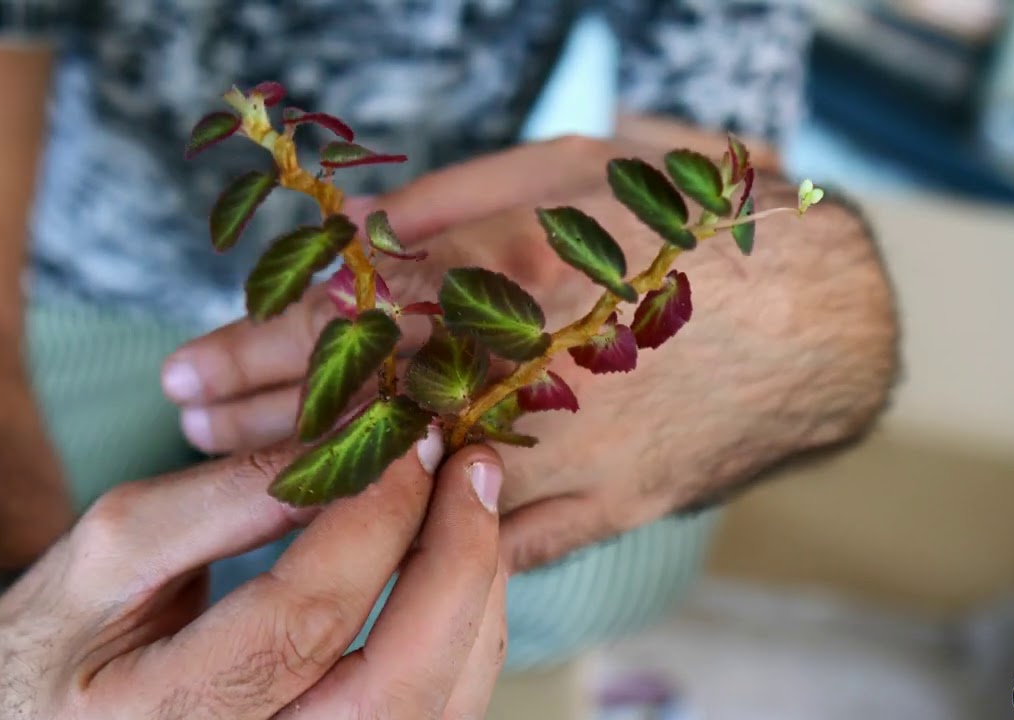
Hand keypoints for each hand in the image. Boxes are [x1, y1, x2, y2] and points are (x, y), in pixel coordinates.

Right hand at [0, 431, 508, 719]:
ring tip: (471, 502)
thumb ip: (230, 497)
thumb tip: (356, 445)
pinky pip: (432, 714)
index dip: (371, 520)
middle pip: (395, 692)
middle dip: (454, 566)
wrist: (44, 710)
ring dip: (471, 597)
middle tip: (471, 469)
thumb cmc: (62, 625)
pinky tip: (457, 562)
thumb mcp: (115, 543)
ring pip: (433, 712)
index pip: (300, 621)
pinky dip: (462, 634)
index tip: (409, 439)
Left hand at [162, 127, 893, 571]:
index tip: (190, 369)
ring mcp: (563, 452)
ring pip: (412, 481)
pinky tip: (360, 540)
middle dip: (260, 417)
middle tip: (183, 428)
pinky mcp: (604, 507)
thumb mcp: (591, 167)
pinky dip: (418, 537)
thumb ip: (472, 198)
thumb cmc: (707, 223)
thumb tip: (370, 233)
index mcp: (516, 281)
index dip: (258, 349)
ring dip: (318, 487)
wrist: (830, 319)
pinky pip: (493, 537)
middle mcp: (527, 374)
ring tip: (241, 487)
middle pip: (361, 406)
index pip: (355, 321)